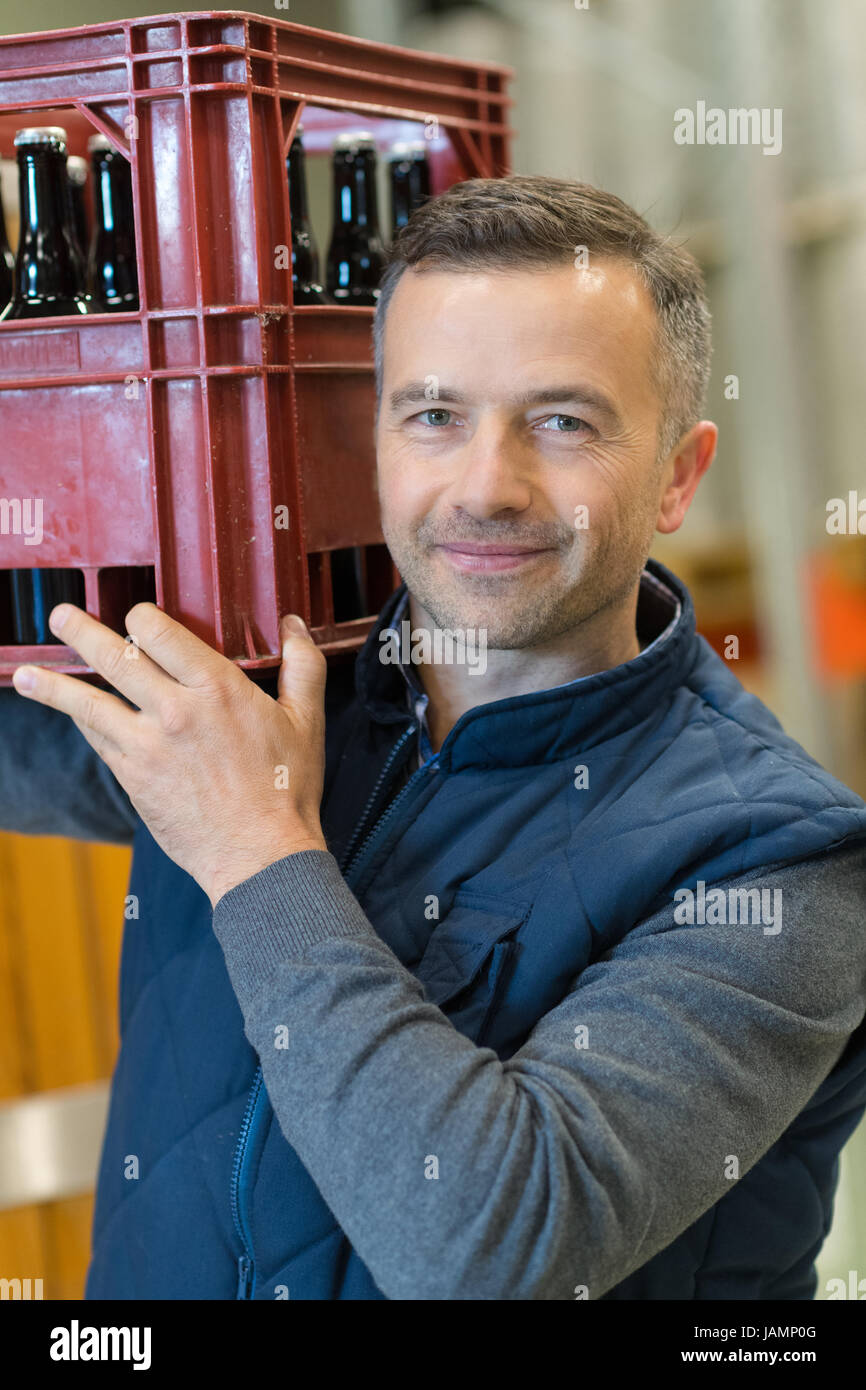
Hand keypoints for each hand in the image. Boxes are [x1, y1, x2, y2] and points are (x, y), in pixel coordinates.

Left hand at [11, 603, 328, 906]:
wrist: (261, 855)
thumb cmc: (287, 788)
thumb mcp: (306, 720)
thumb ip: (302, 665)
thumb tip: (293, 624)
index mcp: (217, 687)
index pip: (158, 631)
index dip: (141, 617)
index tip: (137, 616)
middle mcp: (175, 710)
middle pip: (114, 657)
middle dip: (81, 632)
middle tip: (60, 617)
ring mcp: (147, 745)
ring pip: (88, 702)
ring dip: (52, 685)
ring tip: (26, 674)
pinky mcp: (133, 777)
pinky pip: (97, 739)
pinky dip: (80, 722)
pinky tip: (68, 712)